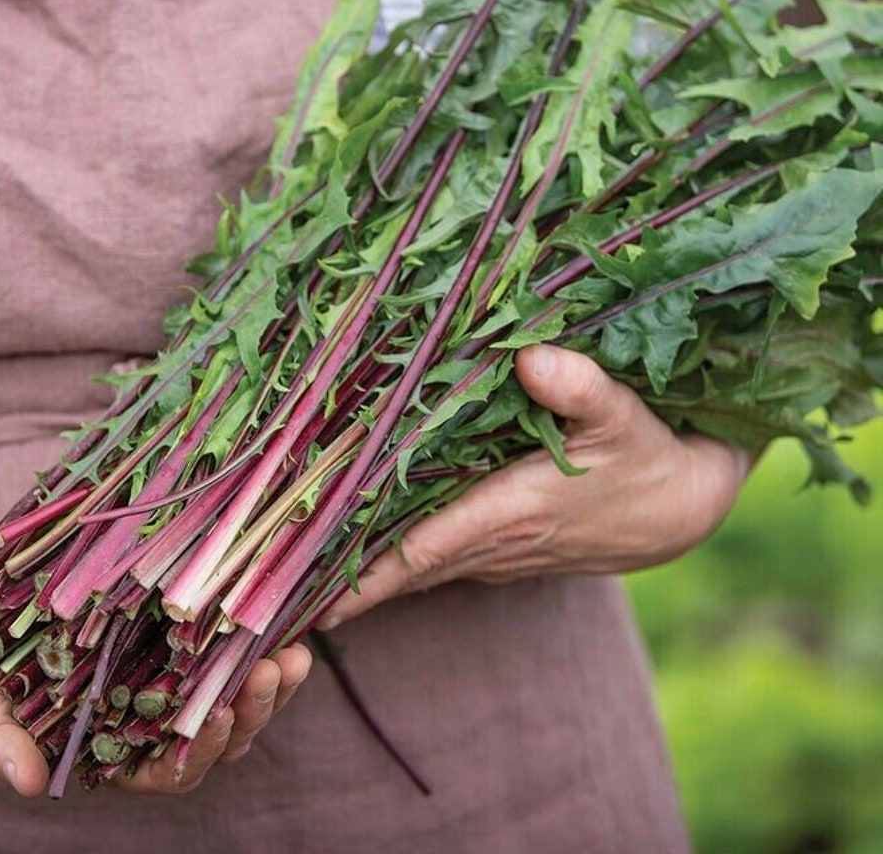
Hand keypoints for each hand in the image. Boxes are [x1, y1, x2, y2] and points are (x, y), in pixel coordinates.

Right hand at [0, 643, 312, 796]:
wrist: (19, 616)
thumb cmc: (6, 672)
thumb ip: (3, 746)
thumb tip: (28, 785)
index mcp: (127, 755)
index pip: (176, 770)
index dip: (201, 751)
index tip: (217, 719)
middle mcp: (168, 727)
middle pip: (226, 735)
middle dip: (254, 709)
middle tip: (273, 671)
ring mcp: (192, 686)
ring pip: (248, 698)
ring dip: (278, 682)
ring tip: (295, 652)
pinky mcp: (207, 644)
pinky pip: (249, 653)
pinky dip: (272, 641)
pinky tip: (292, 619)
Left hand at [319, 344, 750, 627]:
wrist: (678, 509)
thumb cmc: (648, 457)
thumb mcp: (625, 414)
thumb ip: (581, 388)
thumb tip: (531, 356)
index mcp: (510, 511)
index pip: (419, 549)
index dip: (361, 572)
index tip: (307, 593)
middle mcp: (494, 542)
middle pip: (401, 569)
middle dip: (340, 578)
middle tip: (272, 584)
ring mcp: (497, 552)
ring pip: (414, 568)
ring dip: (361, 572)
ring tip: (297, 570)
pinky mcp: (503, 548)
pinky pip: (436, 558)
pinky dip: (394, 558)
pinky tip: (360, 542)